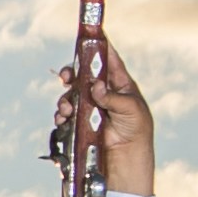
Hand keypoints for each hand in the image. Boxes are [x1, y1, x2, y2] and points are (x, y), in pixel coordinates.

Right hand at [60, 41, 155, 195]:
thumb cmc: (137, 132)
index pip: (107, 59)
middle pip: (82, 75)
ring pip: (70, 95)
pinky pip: (65, 115)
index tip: (88, 34)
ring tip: (67, 110)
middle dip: (72, 74)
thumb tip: (95, 86)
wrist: (126, 162)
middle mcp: (102, 93)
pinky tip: (63, 120)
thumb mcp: (132, 111)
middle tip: (66, 77)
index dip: (98, 46)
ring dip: (65, 100)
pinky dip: (61, 116)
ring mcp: (89, 109)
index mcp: (119, 84)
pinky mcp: (78, 124)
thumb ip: (113, 97)